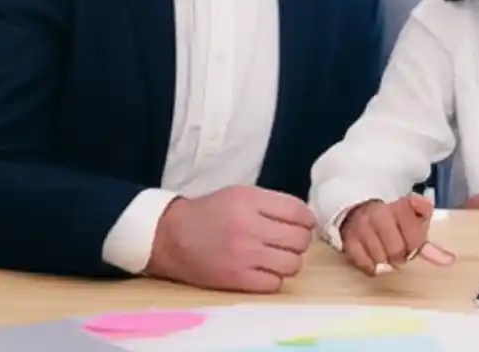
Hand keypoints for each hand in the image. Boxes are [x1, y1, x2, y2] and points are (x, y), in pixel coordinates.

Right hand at [145, 185, 314, 292]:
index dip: (307, 220)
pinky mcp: (235, 279)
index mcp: (251, 202)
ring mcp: (243, 255)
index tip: (303, 225)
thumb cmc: (210, 213)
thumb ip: (273, 203)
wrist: (171, 236)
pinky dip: (274, 278)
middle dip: (300, 241)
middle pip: (300, 240)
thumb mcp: (241, 194)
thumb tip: (306, 219)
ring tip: (277, 257)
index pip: (299, 212)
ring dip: (290, 261)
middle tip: (289, 242)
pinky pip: (274, 283)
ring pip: (292, 264)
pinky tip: (264, 270)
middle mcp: (249, 227)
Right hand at [339, 195, 455, 275]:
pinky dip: (371, 266)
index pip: (414, 233)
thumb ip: (430, 243)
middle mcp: (380, 213)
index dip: (416, 243)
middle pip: (397, 250)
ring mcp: (362, 226)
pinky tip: (374, 258)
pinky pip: (364, 263)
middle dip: (401, 256)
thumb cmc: (393, 220)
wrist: (359, 208)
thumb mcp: (414, 224)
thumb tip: (450, 261)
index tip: (413, 242)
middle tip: (400, 252)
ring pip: (381, 258)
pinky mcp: (348, 239)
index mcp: (401, 205)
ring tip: (386, 253)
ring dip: (386, 261)